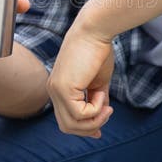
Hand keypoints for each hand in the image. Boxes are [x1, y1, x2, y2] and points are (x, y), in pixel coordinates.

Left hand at [47, 19, 114, 137]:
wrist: (95, 30)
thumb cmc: (98, 51)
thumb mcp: (98, 82)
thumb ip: (96, 100)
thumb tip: (100, 117)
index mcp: (59, 88)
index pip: (66, 118)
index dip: (83, 128)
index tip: (99, 131)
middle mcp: (53, 91)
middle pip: (67, 127)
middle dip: (90, 127)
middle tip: (108, 112)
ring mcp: (56, 90)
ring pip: (72, 124)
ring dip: (94, 120)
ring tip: (107, 106)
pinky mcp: (63, 88)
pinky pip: (79, 114)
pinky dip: (95, 109)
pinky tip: (101, 94)